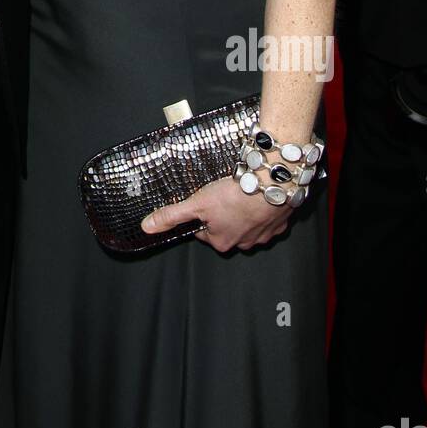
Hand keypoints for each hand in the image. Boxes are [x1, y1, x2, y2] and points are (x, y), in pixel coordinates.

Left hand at [141, 175, 293, 253]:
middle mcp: (244, 243)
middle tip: (223, 195)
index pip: (204, 232)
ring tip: (242, 193)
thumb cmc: (234, 195)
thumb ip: (172, 215)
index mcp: (222, 242)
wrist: (270, 184)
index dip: (202, 216)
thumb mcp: (196, 203)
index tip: (204, 203)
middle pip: (227, 229)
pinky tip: (260, 195)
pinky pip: (270, 219)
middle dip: (224, 215)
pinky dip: (265, 209)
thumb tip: (147, 227)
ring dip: (245, 212)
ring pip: (249, 225)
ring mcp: (264, 235)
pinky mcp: (279, 224)